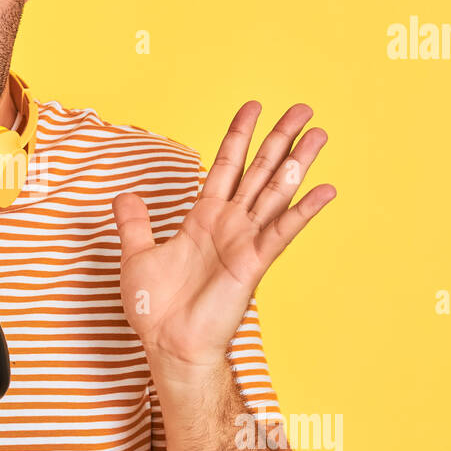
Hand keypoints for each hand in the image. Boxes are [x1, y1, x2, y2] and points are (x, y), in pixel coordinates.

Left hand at [111, 102, 334, 371]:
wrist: (167, 344)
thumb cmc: (155, 308)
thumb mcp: (136, 255)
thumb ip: (134, 223)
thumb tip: (125, 196)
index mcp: (203, 217)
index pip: (225, 166)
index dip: (239, 135)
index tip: (254, 106)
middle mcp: (229, 224)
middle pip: (260, 170)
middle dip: (280, 138)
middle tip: (303, 108)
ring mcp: (244, 241)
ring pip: (276, 191)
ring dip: (299, 162)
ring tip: (320, 133)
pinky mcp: (253, 263)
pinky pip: (281, 231)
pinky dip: (304, 210)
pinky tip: (326, 189)